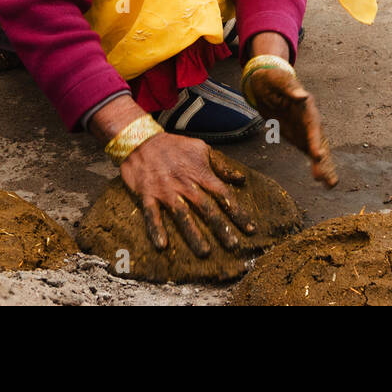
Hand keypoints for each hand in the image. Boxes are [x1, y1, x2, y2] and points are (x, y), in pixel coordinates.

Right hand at [118, 133, 256, 256]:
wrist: (141, 140)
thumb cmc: (174, 146)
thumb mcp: (201, 148)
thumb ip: (220, 165)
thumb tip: (240, 178)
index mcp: (199, 173)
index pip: (223, 194)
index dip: (237, 212)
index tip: (250, 229)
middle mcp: (185, 184)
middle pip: (206, 208)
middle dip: (220, 227)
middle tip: (233, 245)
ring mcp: (165, 190)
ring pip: (182, 215)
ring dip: (193, 234)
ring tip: (204, 251)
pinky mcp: (147, 195)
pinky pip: (152, 214)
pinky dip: (156, 229)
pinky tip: (162, 245)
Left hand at [243, 58, 337, 187]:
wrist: (265, 84)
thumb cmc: (272, 80)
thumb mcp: (277, 80)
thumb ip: (290, 88)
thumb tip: (302, 95)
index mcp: (306, 106)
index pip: (313, 125)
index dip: (315, 140)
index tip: (318, 155)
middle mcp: (310, 119)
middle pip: (320, 141)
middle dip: (324, 160)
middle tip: (328, 179)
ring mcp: (306, 129)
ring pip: (318, 150)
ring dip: (324, 167)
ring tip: (330, 185)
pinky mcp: (300, 137)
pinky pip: (310, 153)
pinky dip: (317, 166)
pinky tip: (322, 180)